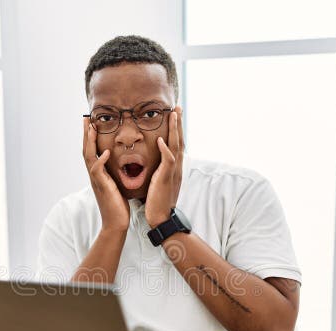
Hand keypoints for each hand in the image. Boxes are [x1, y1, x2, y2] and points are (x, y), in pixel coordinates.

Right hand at [83, 117, 129, 232]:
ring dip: (89, 142)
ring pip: (89, 157)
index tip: (91, 123)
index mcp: (98, 174)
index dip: (90, 137)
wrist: (116, 223)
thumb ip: (115, 174)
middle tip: (86, 118)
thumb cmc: (119, 206)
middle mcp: (94, 175)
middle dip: (86, 134)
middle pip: (86, 150)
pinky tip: (106, 152)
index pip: (92, 151)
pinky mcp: (102, 187)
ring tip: (91, 128)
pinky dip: (101, 161)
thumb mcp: (117, 185)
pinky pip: (98, 171)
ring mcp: (96, 181)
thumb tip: (120, 166)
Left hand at [145, 106, 183, 227]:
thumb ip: (159, 170)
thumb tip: (156, 162)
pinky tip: (162, 139)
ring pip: (176, 146)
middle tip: (177, 107)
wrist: (161, 217)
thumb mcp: (159, 182)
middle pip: (179, 140)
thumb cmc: (157, 201)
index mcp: (173, 167)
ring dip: (175, 130)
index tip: (174, 115)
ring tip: (173, 114)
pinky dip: (165, 149)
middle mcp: (176, 167)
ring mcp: (173, 172)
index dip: (175, 130)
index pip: (175, 144)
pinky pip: (168, 161)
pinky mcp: (166, 178)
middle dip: (178, 123)